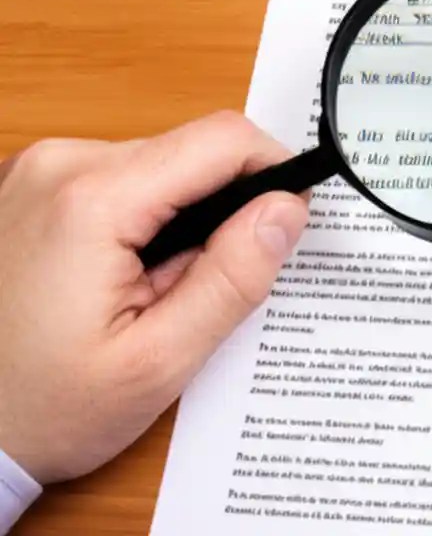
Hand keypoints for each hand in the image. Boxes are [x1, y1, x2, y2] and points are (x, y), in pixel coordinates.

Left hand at [0, 111, 308, 483]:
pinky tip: (115, 279)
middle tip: (193, 291)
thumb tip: (286, 210)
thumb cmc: (43, 407)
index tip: (288, 223)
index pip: (223, 140)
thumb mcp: (160, 360)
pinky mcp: (27, 185)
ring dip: (176, 221)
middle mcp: (59, 166)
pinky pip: (118, 180)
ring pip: (159, 166)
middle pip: (191, 152)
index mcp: (93, 200)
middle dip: (218, 213)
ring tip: (146, 293)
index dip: (276, 172)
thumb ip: (233, 278)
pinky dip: (139, 221)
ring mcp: (35, 171)